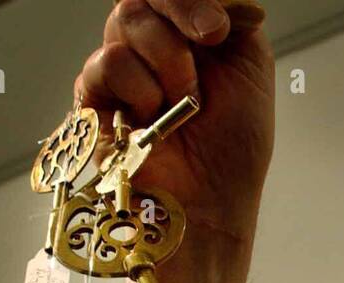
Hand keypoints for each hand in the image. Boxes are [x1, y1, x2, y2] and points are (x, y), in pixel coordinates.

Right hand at [74, 1, 274, 282]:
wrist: (212, 203)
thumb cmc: (233, 145)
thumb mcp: (249, 61)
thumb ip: (230, 10)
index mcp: (185, 26)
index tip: (217, 31)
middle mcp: (149, 40)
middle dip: (180, 22)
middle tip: (202, 73)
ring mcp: (120, 67)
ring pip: (124, 21)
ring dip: (166, 67)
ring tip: (182, 109)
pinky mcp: (93, 98)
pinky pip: (104, 64)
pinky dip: (138, 91)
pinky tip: (152, 119)